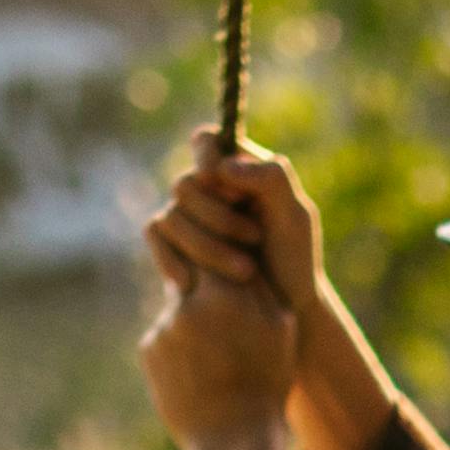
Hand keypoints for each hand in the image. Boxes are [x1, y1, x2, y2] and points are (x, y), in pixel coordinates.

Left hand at [134, 213, 295, 449]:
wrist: (232, 438)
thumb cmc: (265, 382)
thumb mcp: (278, 330)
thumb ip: (258, 286)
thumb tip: (242, 254)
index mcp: (225, 293)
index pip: (211, 247)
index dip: (218, 253)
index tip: (227, 264)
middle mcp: (188, 304)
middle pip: (188, 271)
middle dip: (200, 282)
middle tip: (217, 303)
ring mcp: (163, 327)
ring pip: (177, 307)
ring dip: (192, 322)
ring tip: (215, 358)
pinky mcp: (148, 350)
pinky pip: (164, 336)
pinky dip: (178, 348)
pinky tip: (197, 373)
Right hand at [147, 132, 331, 307]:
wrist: (281, 308)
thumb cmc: (293, 259)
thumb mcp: (295, 217)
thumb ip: (270, 180)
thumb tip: (221, 168)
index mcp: (237, 169)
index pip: (206, 141)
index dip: (208, 157)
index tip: (228, 186)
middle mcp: (207, 189)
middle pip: (185, 183)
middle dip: (218, 216)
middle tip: (255, 238)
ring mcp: (187, 216)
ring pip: (171, 213)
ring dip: (207, 245)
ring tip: (245, 272)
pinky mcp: (172, 243)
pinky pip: (155, 233)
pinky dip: (171, 257)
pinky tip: (194, 283)